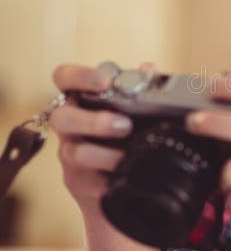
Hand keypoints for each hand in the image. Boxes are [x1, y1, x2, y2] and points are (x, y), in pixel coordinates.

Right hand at [50, 63, 133, 219]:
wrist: (127, 182)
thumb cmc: (129, 136)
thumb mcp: (138, 110)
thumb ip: (142, 88)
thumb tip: (149, 68)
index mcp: (81, 100)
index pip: (65, 78)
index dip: (79, 76)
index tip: (105, 82)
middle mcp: (70, 126)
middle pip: (62, 117)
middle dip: (93, 121)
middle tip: (125, 125)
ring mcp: (71, 154)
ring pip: (73, 152)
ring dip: (102, 154)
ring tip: (127, 156)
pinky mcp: (78, 182)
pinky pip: (85, 182)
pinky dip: (104, 181)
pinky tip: (123, 180)